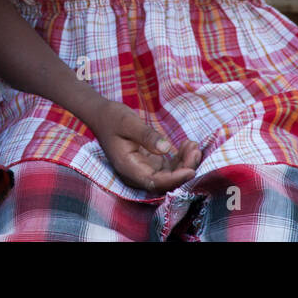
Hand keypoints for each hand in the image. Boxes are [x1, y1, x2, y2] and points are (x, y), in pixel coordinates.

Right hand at [85, 98, 200, 193]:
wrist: (102, 115)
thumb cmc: (112, 117)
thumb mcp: (128, 123)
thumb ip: (146, 136)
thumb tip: (166, 148)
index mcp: (128, 168)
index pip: (155, 182)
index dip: (174, 179)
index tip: (191, 170)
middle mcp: (136, 173)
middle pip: (165, 182)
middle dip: (184, 169)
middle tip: (195, 151)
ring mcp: (144, 169)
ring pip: (169, 175)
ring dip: (184, 164)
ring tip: (193, 146)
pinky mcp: (150, 163)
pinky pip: (168, 167)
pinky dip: (180, 159)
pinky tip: (188, 145)